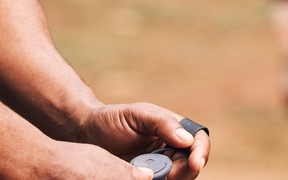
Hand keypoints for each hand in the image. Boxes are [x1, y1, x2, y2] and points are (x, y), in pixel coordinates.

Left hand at [74, 103, 210, 178]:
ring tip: (153, 175)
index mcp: (173, 128)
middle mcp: (171, 147)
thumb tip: (187, 140)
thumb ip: (162, 122)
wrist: (86, 135)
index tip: (195, 162)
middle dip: (186, 170)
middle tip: (168, 174)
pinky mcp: (149, 178)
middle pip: (193, 163)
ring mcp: (161, 165)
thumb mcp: (137, 114)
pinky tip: (146, 178)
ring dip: (173, 178)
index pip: (198, 140)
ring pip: (180, 177)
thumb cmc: (111, 120)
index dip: (201, 151)